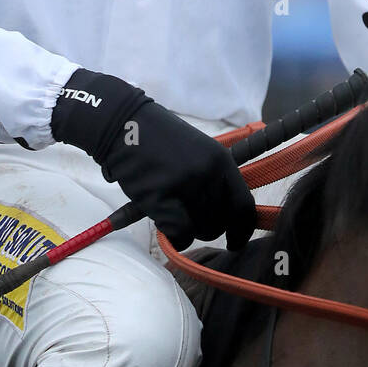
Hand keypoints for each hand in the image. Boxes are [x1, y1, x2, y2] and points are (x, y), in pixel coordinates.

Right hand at [50, 68, 255, 250]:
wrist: (123, 123)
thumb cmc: (159, 139)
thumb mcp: (198, 149)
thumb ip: (215, 178)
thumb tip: (230, 216)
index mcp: (220, 159)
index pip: (244, 206)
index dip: (242, 230)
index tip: (235, 242)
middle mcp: (206, 172)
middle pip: (220, 221)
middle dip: (208, 229)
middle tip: (192, 222)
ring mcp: (182, 184)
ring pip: (200, 229)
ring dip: (189, 231)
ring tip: (175, 216)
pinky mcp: (158, 196)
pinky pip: (178, 232)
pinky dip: (176, 238)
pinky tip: (168, 229)